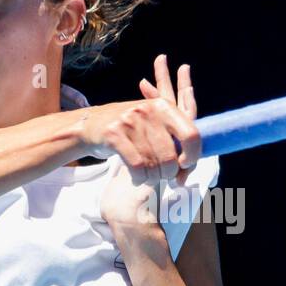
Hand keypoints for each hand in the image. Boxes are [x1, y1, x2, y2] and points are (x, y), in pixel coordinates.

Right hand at [99, 55, 199, 229]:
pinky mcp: (114, 134)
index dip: (192, 156)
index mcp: (165, 107)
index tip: (185, 166)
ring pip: (154, 164)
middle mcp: (148, 111)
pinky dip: (140, 178)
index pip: (191, 135)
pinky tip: (138, 177)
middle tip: (162, 177)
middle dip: (168, 174)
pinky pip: (137, 166)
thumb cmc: (132, 131)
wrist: (92, 124)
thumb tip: (183, 179)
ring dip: (153, 178)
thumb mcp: (155, 127)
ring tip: (148, 177)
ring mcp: (130, 121)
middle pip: (171, 157)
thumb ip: (175, 146)